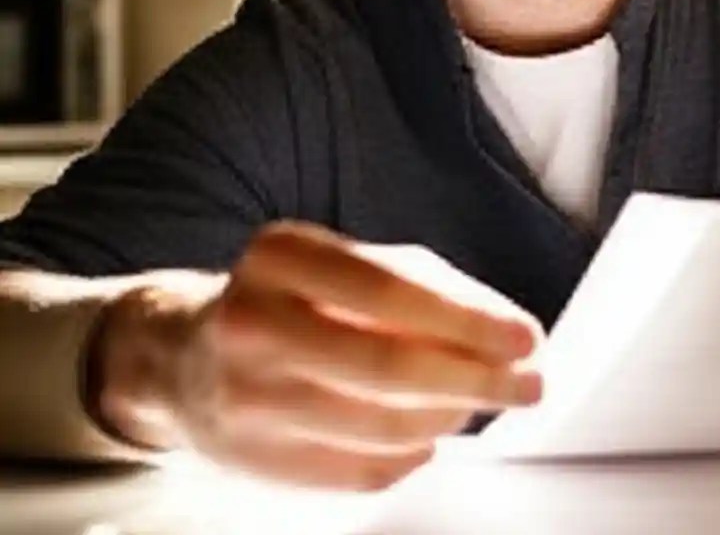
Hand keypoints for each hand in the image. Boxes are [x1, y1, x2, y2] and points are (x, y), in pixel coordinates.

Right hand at [95, 222, 543, 490]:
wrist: (184, 354)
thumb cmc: (294, 300)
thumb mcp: (346, 264)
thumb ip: (428, 288)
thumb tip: (511, 336)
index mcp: (281, 256)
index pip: (389, 290)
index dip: (468, 319)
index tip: (526, 337)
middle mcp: (252, 324)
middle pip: (387, 367)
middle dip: (476, 380)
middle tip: (527, 384)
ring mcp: (247, 399)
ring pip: (383, 427)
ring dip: (452, 417)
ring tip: (478, 401)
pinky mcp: (257, 461)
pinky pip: (366, 470)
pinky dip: (415, 452)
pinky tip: (426, 429)